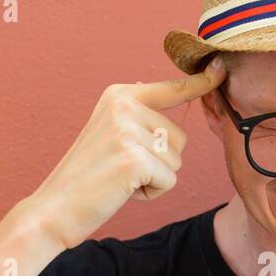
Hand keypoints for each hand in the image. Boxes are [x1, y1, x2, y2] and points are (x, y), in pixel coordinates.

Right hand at [27, 58, 226, 248]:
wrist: (55, 208)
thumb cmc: (87, 177)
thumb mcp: (109, 131)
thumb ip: (136, 113)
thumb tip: (156, 87)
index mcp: (119, 94)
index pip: (171, 88)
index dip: (200, 82)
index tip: (220, 66)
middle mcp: (124, 105)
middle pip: (179, 137)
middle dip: (159, 161)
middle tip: (121, 168)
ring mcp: (128, 130)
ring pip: (176, 161)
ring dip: (155, 179)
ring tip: (120, 178)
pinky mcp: (134, 158)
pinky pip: (169, 181)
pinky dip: (152, 193)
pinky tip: (123, 190)